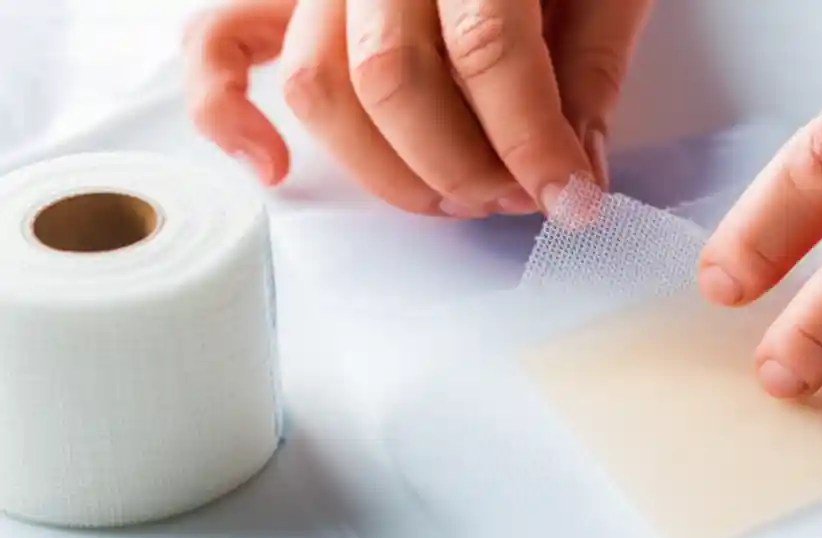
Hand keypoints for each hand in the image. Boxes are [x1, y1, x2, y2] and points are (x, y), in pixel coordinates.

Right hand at [183, 0, 650, 216]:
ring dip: (387, 170)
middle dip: (462, 166)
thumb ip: (591, 66)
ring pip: (318, 84)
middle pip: (391, 77)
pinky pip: (217, 42)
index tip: (571, 197)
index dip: (532, 140)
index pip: (486, 46)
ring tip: (456, 197)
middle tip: (518, 198)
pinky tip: (275, 167)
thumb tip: (573, 174)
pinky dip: (226, 115)